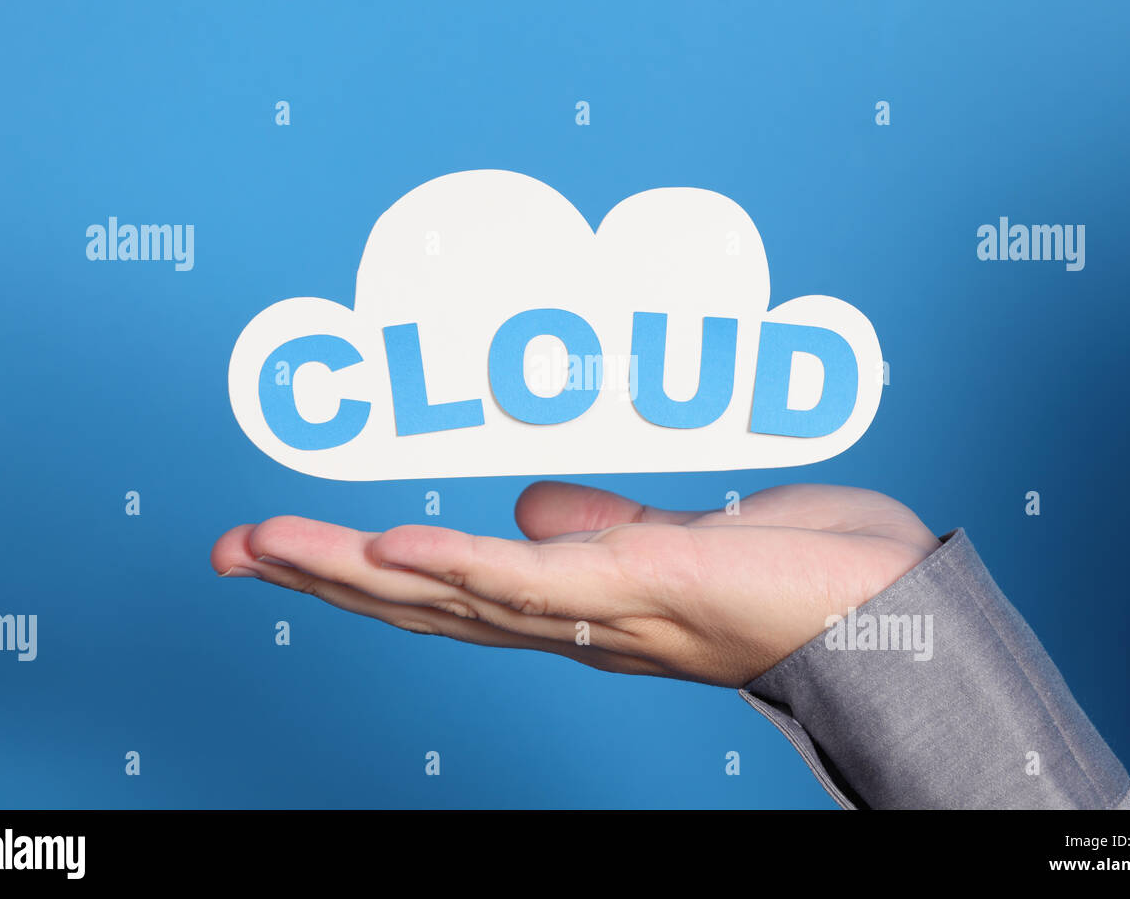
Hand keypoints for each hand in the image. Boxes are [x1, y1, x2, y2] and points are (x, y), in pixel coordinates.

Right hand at [210, 482, 940, 687]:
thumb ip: (604, 527)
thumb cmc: (805, 572)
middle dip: (322, 575)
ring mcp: (609, 609)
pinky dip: (467, 565)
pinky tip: (398, 547)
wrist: (900, 615)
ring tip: (266, 543)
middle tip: (230, 548)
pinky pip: (544, 586)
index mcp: (579, 605)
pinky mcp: (653, 588)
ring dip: (356, 570)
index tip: (291, 544)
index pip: (451, 589)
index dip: (365, 571)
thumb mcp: (684, 537)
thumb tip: (530, 508)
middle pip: (428, 602)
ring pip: (459, 596)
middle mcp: (577, 620)